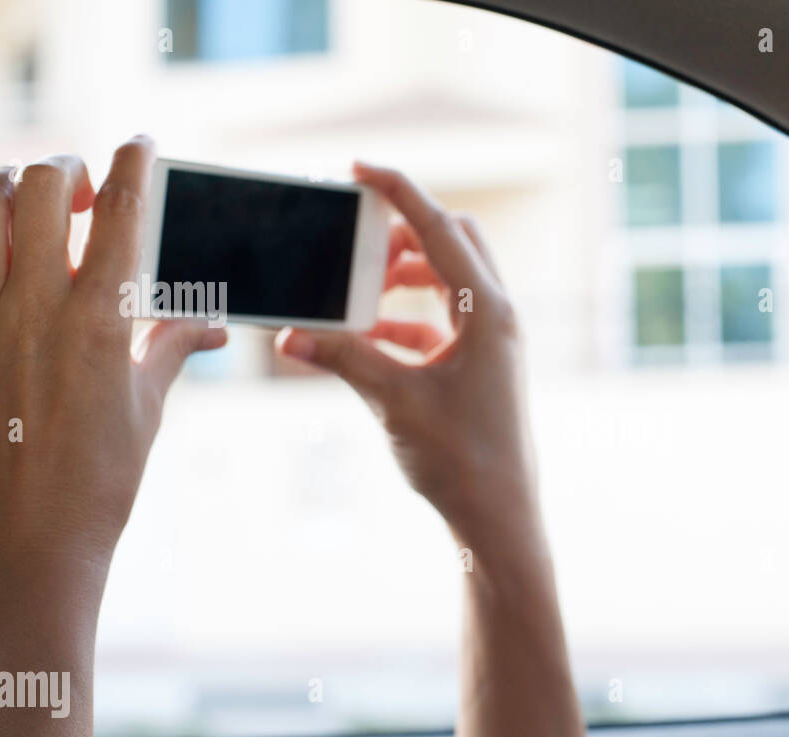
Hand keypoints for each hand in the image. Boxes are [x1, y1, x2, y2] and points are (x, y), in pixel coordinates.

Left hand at [0, 138, 226, 580]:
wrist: (21, 542)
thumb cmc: (97, 483)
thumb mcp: (146, 411)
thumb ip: (171, 349)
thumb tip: (213, 326)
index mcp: (99, 322)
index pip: (121, 213)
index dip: (132, 165)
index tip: (139, 144)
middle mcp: (33, 308)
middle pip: (39, 188)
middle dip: (64, 168)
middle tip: (82, 186)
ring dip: (4, 190)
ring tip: (25, 203)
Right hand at [276, 162, 535, 541]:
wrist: (499, 516)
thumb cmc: (461, 460)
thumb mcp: (393, 401)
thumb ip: (343, 358)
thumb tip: (289, 333)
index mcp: (486, 312)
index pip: (440, 228)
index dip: (398, 191)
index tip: (358, 168)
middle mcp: (498, 317)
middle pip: (455, 241)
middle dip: (404, 233)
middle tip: (354, 244)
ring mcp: (495, 342)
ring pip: (450, 280)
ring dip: (404, 277)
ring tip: (356, 293)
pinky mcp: (483, 367)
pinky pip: (443, 322)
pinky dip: (406, 320)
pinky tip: (366, 340)